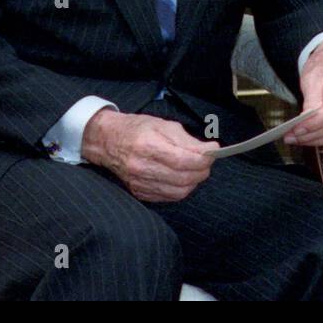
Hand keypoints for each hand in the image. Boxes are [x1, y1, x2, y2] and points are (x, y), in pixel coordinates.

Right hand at [82, 109, 217, 201]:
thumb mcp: (164, 125)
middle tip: (207, 161)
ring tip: (196, 169)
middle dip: (202, 170)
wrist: (108, 141)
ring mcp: (139, 183)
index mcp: (148, 146)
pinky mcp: (139, 192)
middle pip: (183, 178)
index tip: (214, 151)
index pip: (183, 160)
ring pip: (178, 191)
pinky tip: (182, 177)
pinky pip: (168, 197)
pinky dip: (181, 189)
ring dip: (194, 181)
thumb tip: (209, 150)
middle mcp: (142, 167)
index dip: (203, 158)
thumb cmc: (137, 129)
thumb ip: (187, 140)